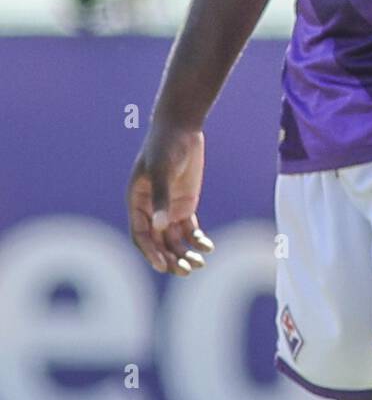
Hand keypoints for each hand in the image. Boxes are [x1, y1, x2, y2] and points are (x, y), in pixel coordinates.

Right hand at [127, 123, 213, 274]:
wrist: (181, 128)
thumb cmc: (166, 146)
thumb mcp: (162, 170)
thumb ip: (161, 197)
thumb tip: (159, 226)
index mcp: (137, 202)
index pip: (141, 234)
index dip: (150, 252)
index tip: (163, 266)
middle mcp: (151, 209)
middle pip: (158, 242)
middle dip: (170, 258)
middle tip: (185, 271)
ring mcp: (168, 208)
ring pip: (174, 239)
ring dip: (184, 254)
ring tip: (198, 265)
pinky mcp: (185, 204)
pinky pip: (189, 229)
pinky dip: (197, 240)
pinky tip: (208, 247)